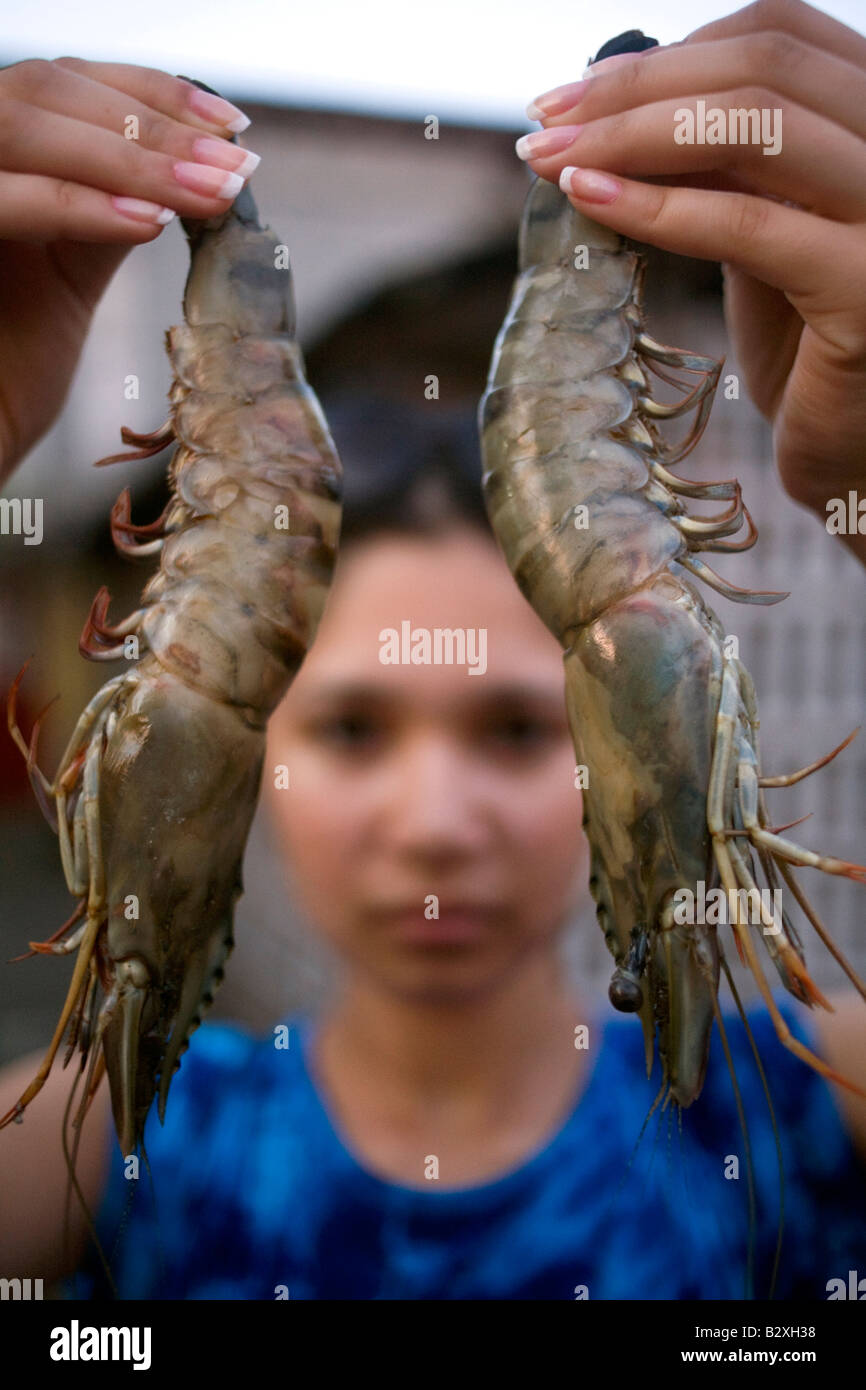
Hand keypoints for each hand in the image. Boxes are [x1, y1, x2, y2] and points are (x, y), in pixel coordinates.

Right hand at [0, 58, 259, 485]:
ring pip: (26, 128)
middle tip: (234, 168)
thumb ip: (109, 210)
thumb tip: (189, 167)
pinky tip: (148, 223)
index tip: (229, 125)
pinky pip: (3, 198)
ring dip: (130, 157)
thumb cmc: (8, 367)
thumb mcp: (68, 274)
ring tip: (209, 193)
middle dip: (153, 126)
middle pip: (49, 91)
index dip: (150, 93)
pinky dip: (78, 202)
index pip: (66, 83)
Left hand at [517, 0, 865, 567]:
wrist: (856, 455)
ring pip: (754, 125)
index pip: (781, 34)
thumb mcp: (769, 231)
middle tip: (545, 124)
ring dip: (631, 135)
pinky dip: (658, 206)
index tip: (578, 94)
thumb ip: (727, 165)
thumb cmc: (812, 347)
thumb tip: (618, 106)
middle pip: (762, 66)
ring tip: (551, 160)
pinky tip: (589, 201)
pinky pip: (748, 224)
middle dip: (634, 91)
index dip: (670, 53)